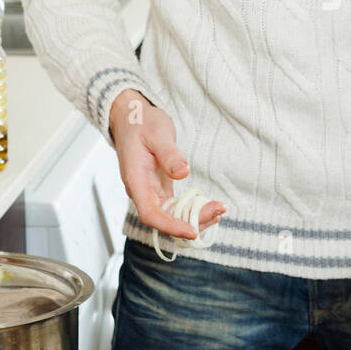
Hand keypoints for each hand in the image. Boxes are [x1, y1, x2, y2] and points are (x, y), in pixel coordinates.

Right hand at [109, 89, 225, 241]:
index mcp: (136, 180)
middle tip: (218, 210)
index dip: (170, 226)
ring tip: (219, 210)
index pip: (150, 213)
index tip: (192, 231)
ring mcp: (150, 191)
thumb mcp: (157, 133)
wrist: (131, 118)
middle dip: (191, 221)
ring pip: (171, 215)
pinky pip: (175, 206)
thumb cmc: (142, 123)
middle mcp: (141, 191)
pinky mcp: (159, 188)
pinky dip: (191, 209)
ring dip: (194, 217)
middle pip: (164, 218)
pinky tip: (208, 207)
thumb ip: (169, 154)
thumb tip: (182, 172)